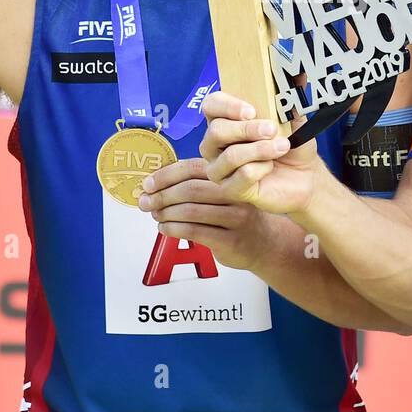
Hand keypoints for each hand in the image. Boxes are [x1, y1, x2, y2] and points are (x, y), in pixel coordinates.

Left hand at [139, 157, 275, 270]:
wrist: (266, 243)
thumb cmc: (236, 215)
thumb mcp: (224, 193)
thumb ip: (197, 185)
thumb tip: (155, 184)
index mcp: (229, 176)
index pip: (192, 168)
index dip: (166, 175)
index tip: (147, 184)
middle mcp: (235, 193)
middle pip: (190, 189)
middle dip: (161, 196)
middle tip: (145, 202)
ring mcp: (236, 217)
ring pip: (190, 211)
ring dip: (165, 213)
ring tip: (155, 216)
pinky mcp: (231, 239)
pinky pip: (194, 231)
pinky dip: (173, 229)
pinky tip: (165, 228)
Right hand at [189, 92, 323, 214]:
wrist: (306, 178)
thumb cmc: (293, 146)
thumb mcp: (295, 120)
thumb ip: (291, 100)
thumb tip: (297, 76)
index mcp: (226, 120)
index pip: (211, 105)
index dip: (228, 106)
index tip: (252, 110)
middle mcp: (215, 144)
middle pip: (216, 131)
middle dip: (247, 129)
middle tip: (272, 129)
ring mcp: (220, 168)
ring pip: (230, 155)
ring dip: (260, 150)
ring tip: (282, 147)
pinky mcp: (230, 189)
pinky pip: (241, 176)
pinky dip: (261, 169)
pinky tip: (271, 168)